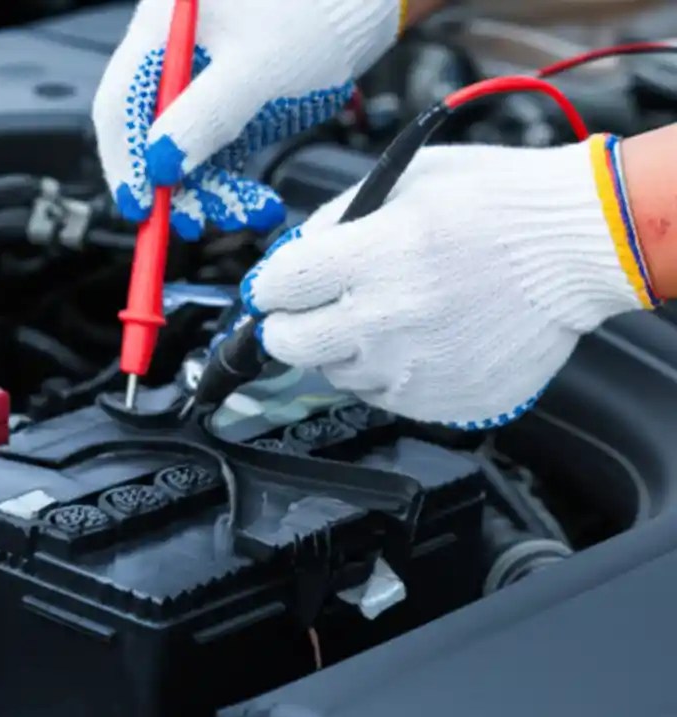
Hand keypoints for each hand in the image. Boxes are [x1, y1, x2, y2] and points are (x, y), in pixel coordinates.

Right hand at [92, 0, 404, 238]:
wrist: (367, 4)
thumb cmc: (316, 12)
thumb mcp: (257, 70)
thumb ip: (204, 118)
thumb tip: (158, 166)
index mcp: (163, 31)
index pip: (121, 105)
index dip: (125, 159)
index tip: (141, 205)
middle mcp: (175, 58)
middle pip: (151, 135)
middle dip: (173, 186)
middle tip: (193, 223)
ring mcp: (204, 85)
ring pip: (187, 154)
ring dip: (209, 193)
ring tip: (243, 214)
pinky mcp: (233, 107)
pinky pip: (218, 157)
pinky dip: (232, 185)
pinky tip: (255, 204)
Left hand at [242, 136, 655, 428]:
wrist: (580, 248)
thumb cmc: (500, 205)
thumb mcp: (405, 181)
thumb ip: (335, 220)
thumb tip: (291, 256)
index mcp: (373, 257)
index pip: (276, 288)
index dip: (269, 285)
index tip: (273, 287)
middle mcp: (386, 321)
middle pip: (289, 344)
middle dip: (287, 325)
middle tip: (305, 311)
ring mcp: (412, 369)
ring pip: (335, 371)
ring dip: (343, 347)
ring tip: (390, 311)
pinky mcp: (440, 402)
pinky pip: (383, 394)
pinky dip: (388, 370)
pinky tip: (420, 336)